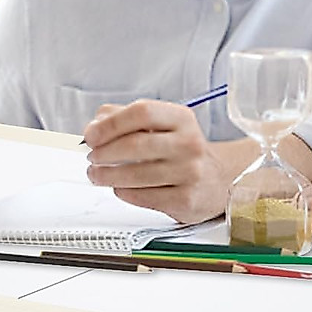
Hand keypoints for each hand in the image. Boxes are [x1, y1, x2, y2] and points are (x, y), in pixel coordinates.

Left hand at [82, 100, 229, 223]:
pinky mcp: (185, 199)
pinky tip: (119, 187)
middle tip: (92, 157)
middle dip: (104, 152)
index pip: (142, 112)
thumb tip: (95, 126)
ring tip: (97, 174)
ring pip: (135, 175)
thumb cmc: (182, 150)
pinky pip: (142, 197)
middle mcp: (189, 144)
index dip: (110, 124)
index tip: (91, 135)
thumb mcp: (162, 125)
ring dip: (107, 175)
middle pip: (135, 144)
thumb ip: (126, 118)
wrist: (219, 181)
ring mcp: (189, 173)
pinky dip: (123, 192)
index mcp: (181, 119)